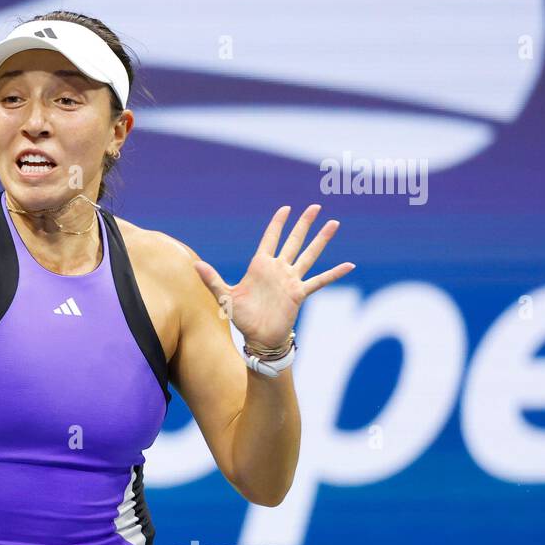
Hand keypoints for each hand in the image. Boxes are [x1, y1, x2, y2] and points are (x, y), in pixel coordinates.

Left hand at [192, 204, 354, 349]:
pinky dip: (334, 273)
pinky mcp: (300, 293)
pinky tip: (349, 264)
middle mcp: (278, 269)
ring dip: (321, 240)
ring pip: (309, 255)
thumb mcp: (225, 296)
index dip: (277, 224)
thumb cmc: (242, 318)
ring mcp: (291, 280)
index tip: (286, 208)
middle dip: (303, 224)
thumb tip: (196, 265)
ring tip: (334, 224)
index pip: (270, 238)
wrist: (259, 338)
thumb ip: (212, 279)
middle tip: (315, 206)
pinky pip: (320, 280)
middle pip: (294, 241)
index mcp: (260, 266)